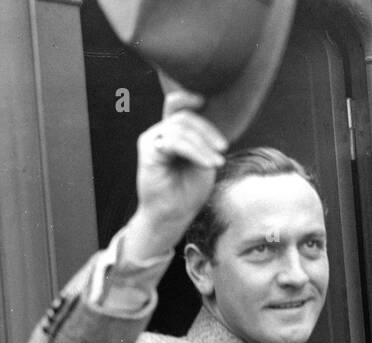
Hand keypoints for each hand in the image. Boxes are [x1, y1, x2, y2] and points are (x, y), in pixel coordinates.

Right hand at [124, 90, 227, 260]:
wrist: (172, 216)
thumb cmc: (188, 192)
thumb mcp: (202, 161)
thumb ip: (203, 141)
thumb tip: (212, 125)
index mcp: (170, 134)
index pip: (175, 106)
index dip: (187, 97)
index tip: (204, 101)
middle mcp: (158, 134)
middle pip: (184, 117)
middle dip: (207, 131)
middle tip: (223, 148)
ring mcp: (151, 140)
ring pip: (181, 129)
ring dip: (204, 145)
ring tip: (217, 162)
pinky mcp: (148, 151)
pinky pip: (175, 142)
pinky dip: (196, 151)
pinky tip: (208, 164)